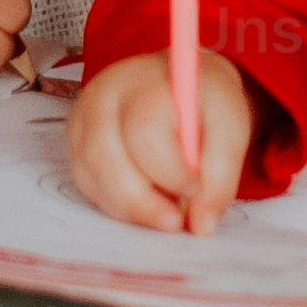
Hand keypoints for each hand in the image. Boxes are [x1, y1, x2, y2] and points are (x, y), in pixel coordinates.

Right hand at [65, 49, 259, 232]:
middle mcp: (104, 95)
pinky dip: (115, 205)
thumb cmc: (202, 103)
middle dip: (142, 201)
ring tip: (164, 214)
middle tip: (175, 222)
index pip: (144, 129)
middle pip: (105, 155)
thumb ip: (221, 174)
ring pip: (92, 175)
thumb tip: (201, 225)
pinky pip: (86, 184)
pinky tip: (143, 204)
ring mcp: (84, 118)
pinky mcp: (76, 142)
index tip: (195, 189)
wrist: (178, 84)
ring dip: (129, 208)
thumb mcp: (230, 126)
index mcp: (145, 81)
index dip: (169, 170)